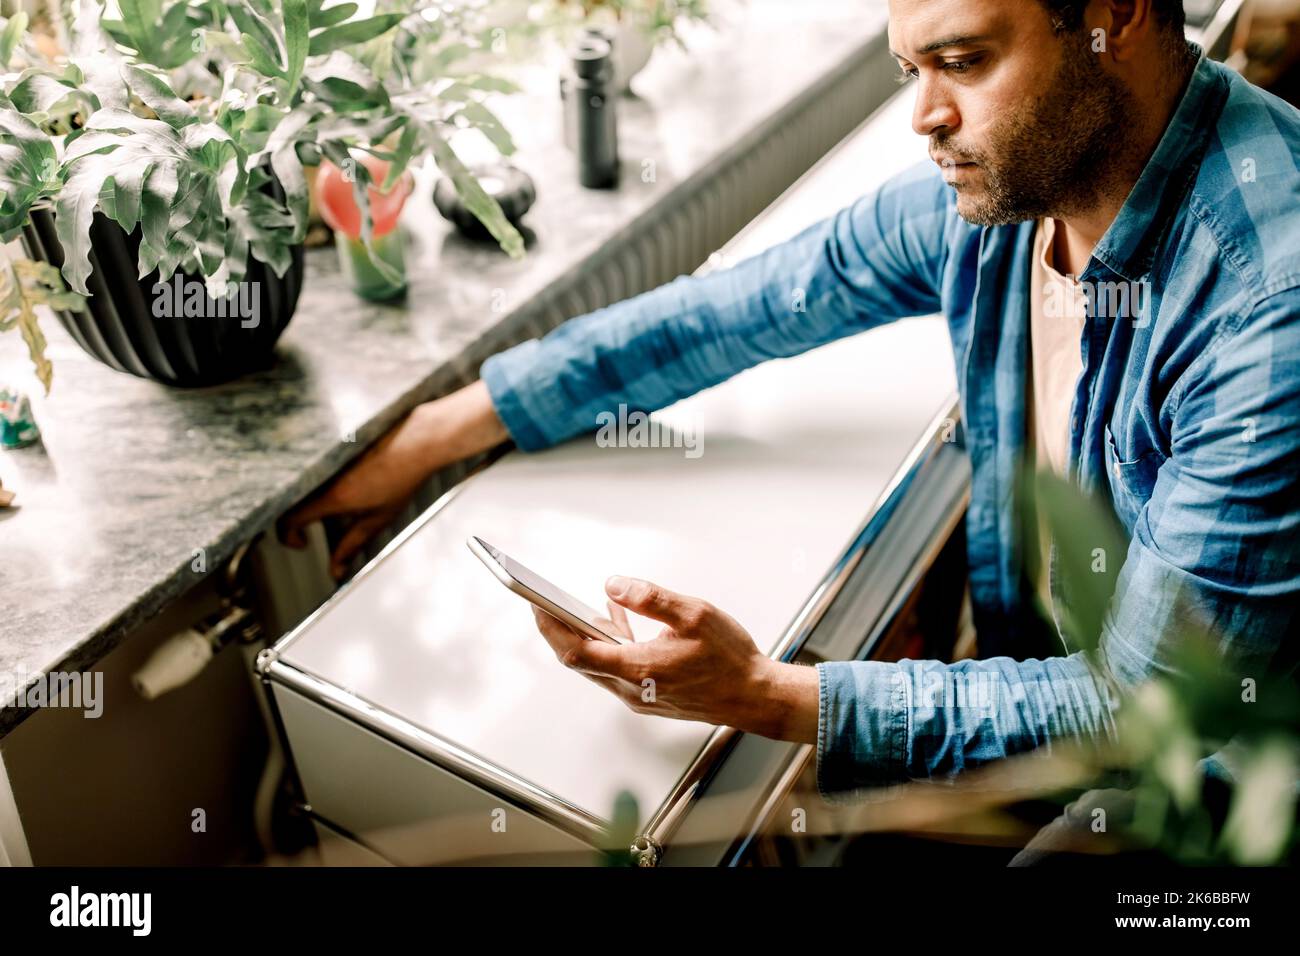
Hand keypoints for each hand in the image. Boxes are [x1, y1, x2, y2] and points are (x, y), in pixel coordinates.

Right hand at [280, 381, 507, 578]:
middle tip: (304, 530)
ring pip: (296, 484)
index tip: (303, 542)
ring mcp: (324, 457)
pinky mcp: (328, 445)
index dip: (288, 537)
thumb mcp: (378, 519)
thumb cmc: (401, 477)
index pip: (288, 519)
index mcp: (333, 497)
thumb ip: (351, 546)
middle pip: (287, 502)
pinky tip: (333, 485)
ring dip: (300, 501)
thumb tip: (335, 571)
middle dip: (291, 520)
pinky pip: (308, 466)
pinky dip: (311, 482)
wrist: (416, 439)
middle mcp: (322, 475)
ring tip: (322, 509)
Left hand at [530, 576, 819, 742]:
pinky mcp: (648, 698)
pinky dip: (610, 645)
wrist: (755, 697)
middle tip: (542, 604)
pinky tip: (619, 621)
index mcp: (638, 669)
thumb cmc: (730, 659)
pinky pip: (616, 670)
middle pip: (579, 660)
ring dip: (586, 637)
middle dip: (558, 630)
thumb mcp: (694, 613)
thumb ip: (650, 598)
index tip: (536, 605)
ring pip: (597, 666)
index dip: (551, 627)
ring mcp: (639, 697)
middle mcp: (632, 689)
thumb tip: (613, 584)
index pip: (576, 651)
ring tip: (579, 607)